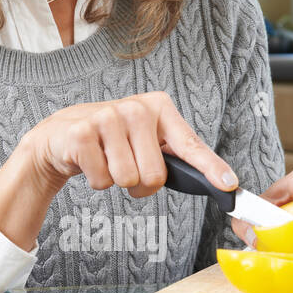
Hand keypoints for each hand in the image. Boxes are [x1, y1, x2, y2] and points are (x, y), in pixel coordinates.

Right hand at [23, 90, 236, 198]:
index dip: (210, 167)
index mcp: (159, 107)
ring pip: (128, 180)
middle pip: (155, 176)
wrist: (63, 134)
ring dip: (116, 181)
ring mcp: (108, 118)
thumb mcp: (147, 140)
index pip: (189, 144)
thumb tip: (220, 181)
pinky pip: (102, 181)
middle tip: (128, 167)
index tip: (228, 184)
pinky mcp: (82, 133)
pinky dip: (96, 181)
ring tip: (108, 161)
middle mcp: (136, 108)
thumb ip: (178, 156)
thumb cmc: (114, 141)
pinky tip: (90, 160)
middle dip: (142, 184)